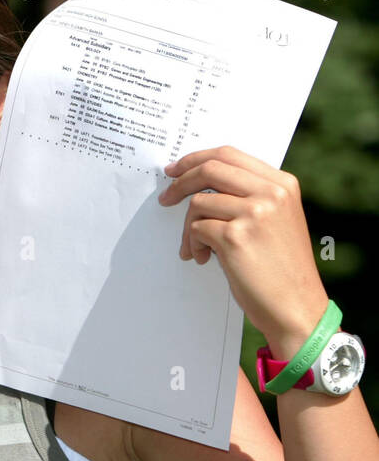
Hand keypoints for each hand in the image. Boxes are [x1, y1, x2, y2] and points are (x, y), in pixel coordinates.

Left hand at [158, 145, 328, 358]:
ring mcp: (254, 213)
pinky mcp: (235, 237)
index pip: (230, 154)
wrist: (296, 305)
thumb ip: (251, 196)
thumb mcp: (278, 220)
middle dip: (180, 182)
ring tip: (197, 248)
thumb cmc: (281, 268)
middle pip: (210, 169)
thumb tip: (202, 181)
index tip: (176, 170)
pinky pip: (196, 229)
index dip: (196, 159)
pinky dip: (191, 245)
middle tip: (165, 200)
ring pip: (198, 203)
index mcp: (283, 184)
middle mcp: (271, 193)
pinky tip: (203, 259)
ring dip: (188, 228)